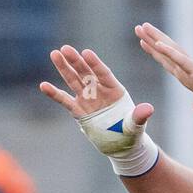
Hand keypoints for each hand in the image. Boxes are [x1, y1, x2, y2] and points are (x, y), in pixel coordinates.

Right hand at [39, 45, 156, 168]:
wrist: (120, 144)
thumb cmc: (131, 131)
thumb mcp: (136, 125)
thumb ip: (139, 116)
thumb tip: (148, 109)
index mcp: (115, 90)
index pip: (103, 74)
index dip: (95, 64)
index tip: (86, 53)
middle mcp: (99, 90)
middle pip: (86, 73)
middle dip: (76, 61)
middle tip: (65, 48)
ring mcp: (88, 99)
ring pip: (74, 80)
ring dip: (64, 68)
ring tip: (54, 54)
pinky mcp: (79, 110)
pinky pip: (65, 100)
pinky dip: (54, 93)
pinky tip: (44, 85)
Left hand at [134, 22, 192, 124]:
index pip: (171, 63)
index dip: (158, 53)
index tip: (145, 42)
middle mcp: (192, 72)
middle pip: (169, 52)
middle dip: (153, 40)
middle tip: (139, 27)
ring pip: (173, 52)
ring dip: (156, 40)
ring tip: (143, 27)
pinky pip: (183, 62)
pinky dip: (170, 53)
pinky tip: (158, 44)